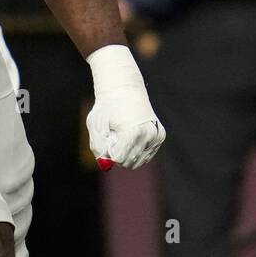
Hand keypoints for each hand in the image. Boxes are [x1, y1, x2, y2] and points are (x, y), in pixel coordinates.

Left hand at [85, 44, 164, 169]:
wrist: (125, 91)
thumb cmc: (108, 108)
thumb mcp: (95, 123)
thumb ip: (97, 145)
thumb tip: (106, 165)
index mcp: (132, 131)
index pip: (120, 159)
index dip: (110, 153)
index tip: (108, 140)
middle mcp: (148, 134)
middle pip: (129, 163)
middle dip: (118, 155)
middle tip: (114, 138)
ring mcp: (156, 136)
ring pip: (138, 161)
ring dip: (127, 153)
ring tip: (123, 134)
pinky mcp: (160, 137)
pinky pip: (145, 156)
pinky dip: (136, 149)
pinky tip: (132, 133)